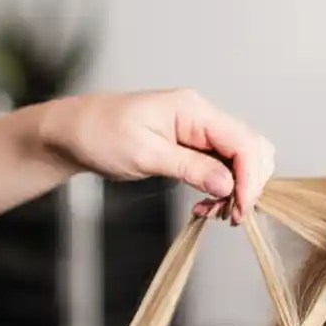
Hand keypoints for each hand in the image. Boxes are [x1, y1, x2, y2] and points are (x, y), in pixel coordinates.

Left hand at [36, 90, 276, 223]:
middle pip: (251, 148)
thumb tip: (228, 184)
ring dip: (235, 188)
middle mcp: (201, 116)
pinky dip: (221, 188)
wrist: (73, 132)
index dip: (249, 178)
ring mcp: (198, 130)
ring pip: (240, 159)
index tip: (239, 209)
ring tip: (212, 212)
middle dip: (248, 184)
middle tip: (228, 215)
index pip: (243, 141)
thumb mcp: (144, 154)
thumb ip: (190, 168)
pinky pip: (221, 166)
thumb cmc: (100, 135)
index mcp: (193, 110)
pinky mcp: (191, 145)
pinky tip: (205, 204)